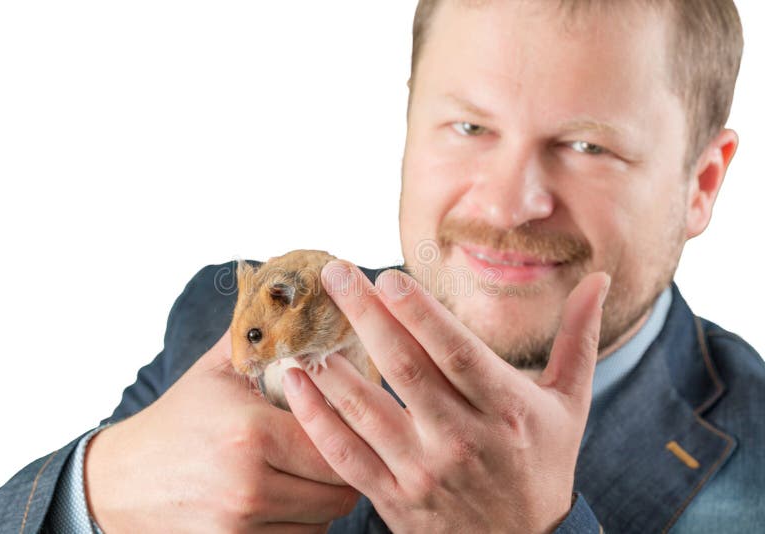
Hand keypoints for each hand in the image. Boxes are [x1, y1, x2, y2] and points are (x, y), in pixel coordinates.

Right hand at [84, 330, 358, 532]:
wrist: (121, 482)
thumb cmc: (178, 419)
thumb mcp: (217, 369)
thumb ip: (265, 334)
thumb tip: (308, 290)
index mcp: (251, 433)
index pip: (336, 440)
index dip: (352, 429)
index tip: (352, 415)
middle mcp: (249, 486)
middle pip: (339, 486)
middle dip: (347, 464)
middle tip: (343, 442)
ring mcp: (241, 526)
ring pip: (325, 518)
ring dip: (328, 495)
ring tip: (316, 467)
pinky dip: (306, 522)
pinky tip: (293, 495)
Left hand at [283, 262, 609, 532]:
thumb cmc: (543, 465)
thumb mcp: (570, 404)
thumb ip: (578, 339)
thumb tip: (599, 280)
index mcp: (506, 408)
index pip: (456, 352)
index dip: (419, 313)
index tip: (387, 276)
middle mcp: (463, 438)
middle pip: (404, 368)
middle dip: (365, 315)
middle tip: (335, 273)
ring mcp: (424, 471)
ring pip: (366, 410)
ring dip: (330, 365)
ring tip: (305, 324)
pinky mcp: (394, 498)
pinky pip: (345, 454)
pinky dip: (314, 417)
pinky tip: (293, 381)